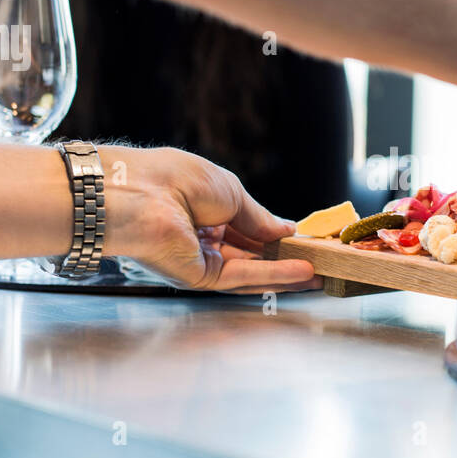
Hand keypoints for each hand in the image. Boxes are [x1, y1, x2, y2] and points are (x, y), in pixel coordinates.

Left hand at [97, 146, 318, 292]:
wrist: (135, 195)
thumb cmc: (173, 179)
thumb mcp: (230, 190)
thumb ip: (259, 217)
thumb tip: (287, 230)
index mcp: (203, 207)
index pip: (246, 226)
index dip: (275, 234)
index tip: (305, 240)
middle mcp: (200, 236)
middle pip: (251, 253)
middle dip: (286, 258)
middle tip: (321, 262)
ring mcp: (199, 259)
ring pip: (250, 270)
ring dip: (286, 272)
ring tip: (321, 273)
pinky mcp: (197, 278)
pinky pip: (241, 278)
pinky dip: (272, 276)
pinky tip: (301, 272)